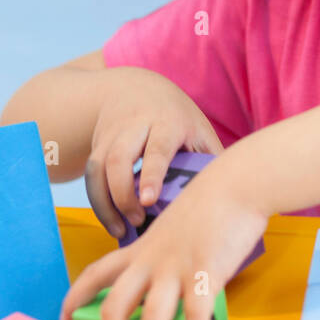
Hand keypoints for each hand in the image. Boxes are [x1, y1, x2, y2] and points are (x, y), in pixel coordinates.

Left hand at [60, 152, 267, 319]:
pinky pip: (196, 318)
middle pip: (113, 309)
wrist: (238, 184)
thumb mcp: (175, 229)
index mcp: (141, 250)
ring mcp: (176, 268)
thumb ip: (166, 256)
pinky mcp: (204, 273)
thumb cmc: (213, 205)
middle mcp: (151, 261)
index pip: (96, 274)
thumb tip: (173, 289)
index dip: (74, 298)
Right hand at [84, 67, 224, 236]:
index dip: (151, 175)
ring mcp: (112, 135)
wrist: (133, 88)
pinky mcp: (97, 145)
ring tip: (121, 231)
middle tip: (137, 221)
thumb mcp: (198, 128)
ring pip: (99, 168)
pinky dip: (98, 202)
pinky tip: (113, 223)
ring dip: (107, 203)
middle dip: (123, 193)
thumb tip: (228, 196)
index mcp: (167, 121)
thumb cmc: (176, 117)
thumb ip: (209, 158)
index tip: (148, 200)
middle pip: (120, 158)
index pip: (156, 148)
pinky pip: (90, 176)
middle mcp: (135, 125)